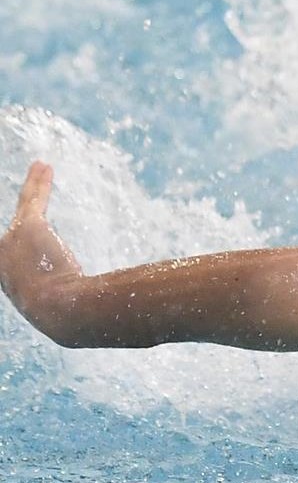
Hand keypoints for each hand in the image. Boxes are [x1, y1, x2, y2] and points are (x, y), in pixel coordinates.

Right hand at [0, 162, 84, 329]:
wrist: (58, 311)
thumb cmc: (65, 316)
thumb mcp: (64, 309)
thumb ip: (73, 302)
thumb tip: (102, 312)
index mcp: (8, 278)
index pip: (11, 254)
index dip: (14, 246)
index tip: (15, 236)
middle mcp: (2, 257)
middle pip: (15, 228)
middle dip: (24, 212)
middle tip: (27, 208)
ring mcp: (11, 240)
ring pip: (27, 206)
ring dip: (35, 187)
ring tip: (43, 168)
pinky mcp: (28, 226)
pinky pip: (32, 198)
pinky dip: (38, 182)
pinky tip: (44, 166)